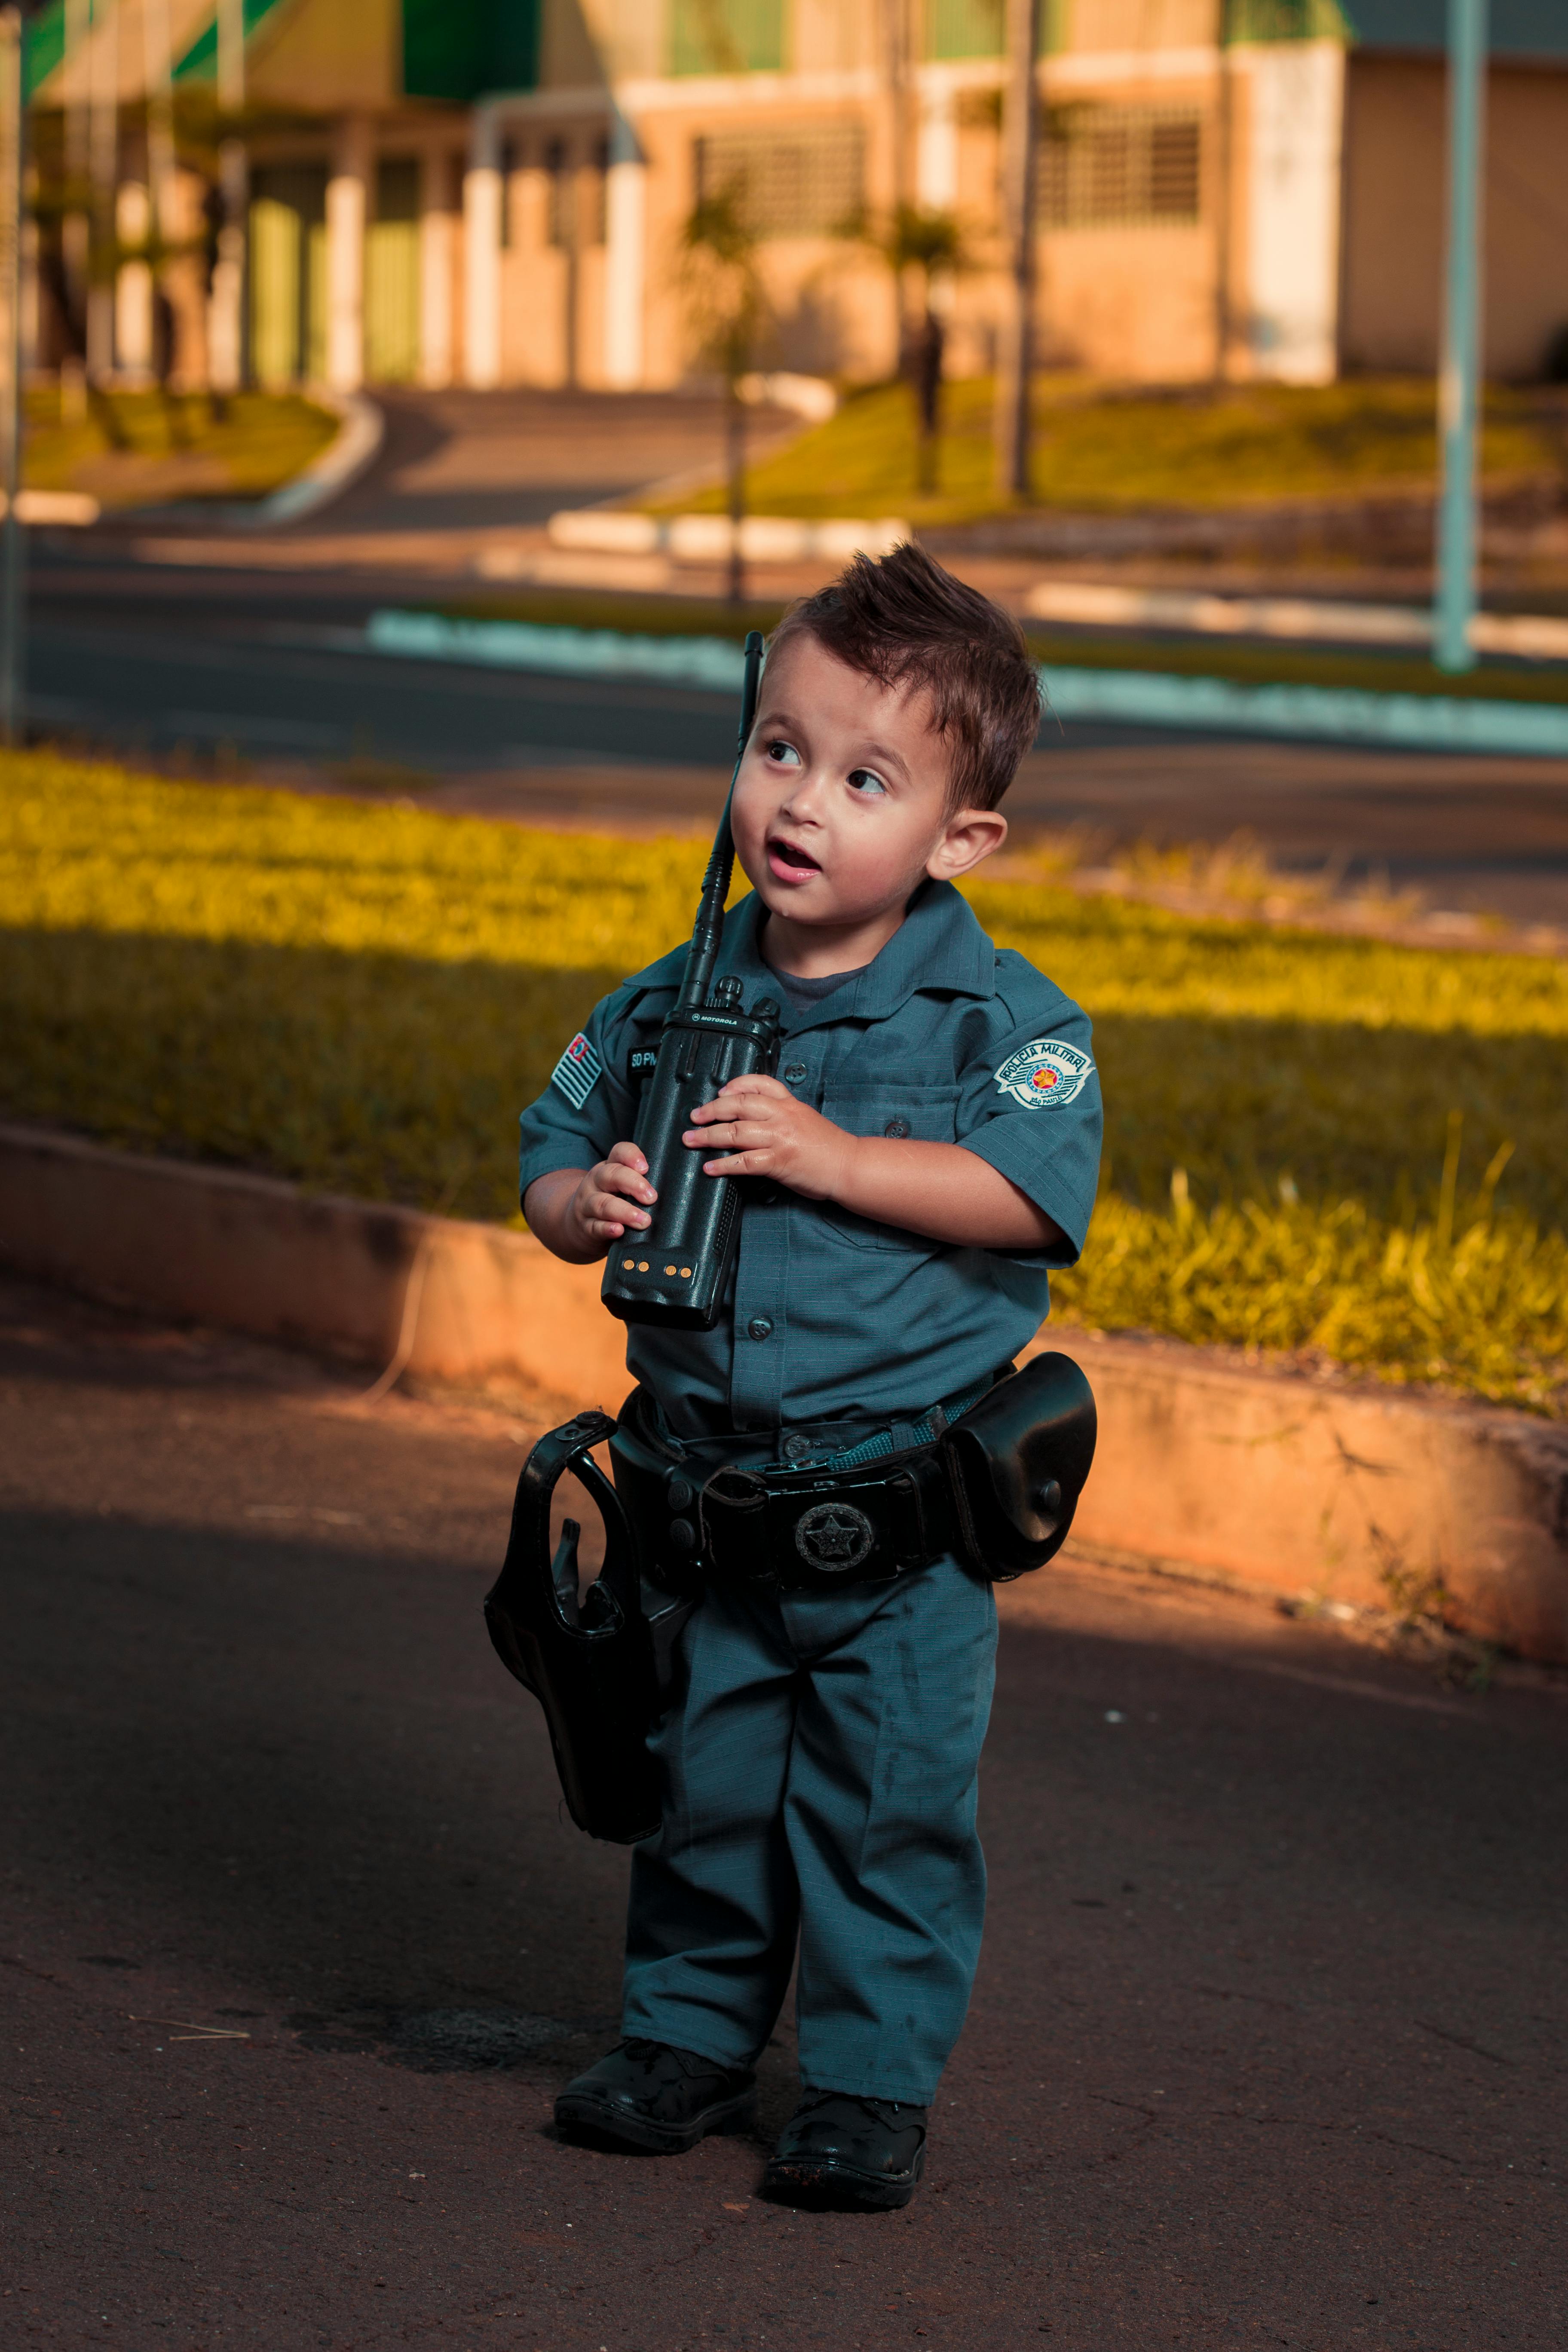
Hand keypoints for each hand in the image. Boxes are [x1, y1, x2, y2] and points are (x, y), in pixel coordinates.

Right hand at [565, 1141, 657, 1247]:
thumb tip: (677, 1189)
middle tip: (652, 1198)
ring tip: (643, 1220)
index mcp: (609, 1168)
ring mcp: (587, 1205)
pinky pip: (595, 1227)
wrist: (576, 1225)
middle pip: (611, 1175)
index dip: (632, 1156)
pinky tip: (618, 1230)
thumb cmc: (611, 1202)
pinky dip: (607, 1228)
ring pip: (603, 1203)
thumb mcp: (620, 1186)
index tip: (646, 1168)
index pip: (619, 1152)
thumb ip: (641, 1183)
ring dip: (624, 1211)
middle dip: (633, 1184)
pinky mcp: (585, 1227)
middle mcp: (596, 1182)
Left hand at [685, 1074, 854, 1200]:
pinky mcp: (779, 1162)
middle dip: (711, 1109)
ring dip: (708, 1136)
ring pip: (736, 1132)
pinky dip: (723, 1164)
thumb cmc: (828, 1147)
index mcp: (790, 1103)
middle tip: (695, 1117)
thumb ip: (781, 1113)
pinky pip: (744, 1162)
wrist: (848, 1165)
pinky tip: (710, 1167)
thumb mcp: (805, 1118)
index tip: (719, 1091)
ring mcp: (780, 1138)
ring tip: (691, 1140)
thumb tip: (751, 1117)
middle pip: (739, 1104)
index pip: (759, 1083)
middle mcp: (783, 1116)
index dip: (735, 1084)